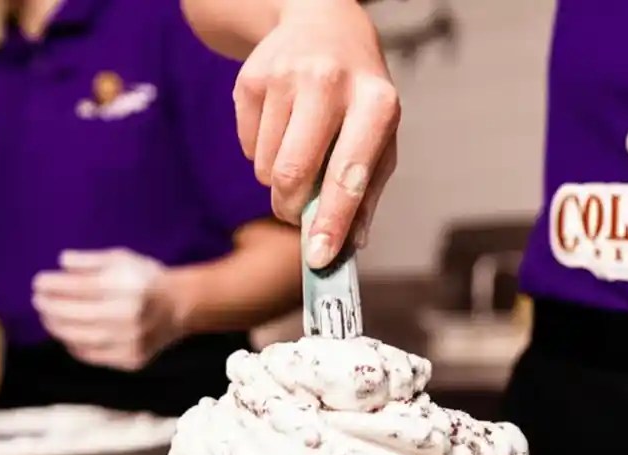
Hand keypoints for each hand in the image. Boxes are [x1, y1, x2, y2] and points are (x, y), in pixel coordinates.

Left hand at [32, 249, 183, 371]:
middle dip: (50, 307)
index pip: (79, 288)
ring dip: (56, 327)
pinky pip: (92, 355)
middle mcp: (128, 316)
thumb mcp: (122, 258)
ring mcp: (130, 341)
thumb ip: (91, 260)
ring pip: (80, 338)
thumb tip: (62, 262)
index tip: (38, 282)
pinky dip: (74, 345)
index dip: (54, 285)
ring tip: (47, 317)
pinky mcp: (131, 359)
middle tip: (38, 300)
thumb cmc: (146, 278)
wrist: (181, 307)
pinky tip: (66, 335)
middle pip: (76, 315)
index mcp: (126, 287)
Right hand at [236, 0, 398, 267]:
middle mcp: (330, 83)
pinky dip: (262, 154)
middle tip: (297, 212)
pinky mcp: (251, 79)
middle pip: (293, 176)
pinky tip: (281, 127)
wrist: (320, 24)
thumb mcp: (380, 135)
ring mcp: (286, 77)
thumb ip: (367, 192)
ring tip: (299, 149)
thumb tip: (350, 245)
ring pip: (266, 169)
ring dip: (278, 180)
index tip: (318, 258)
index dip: (332, 222)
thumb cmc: (358, 96)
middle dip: (291, 209)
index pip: (349, 174)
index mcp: (377, 102)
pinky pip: (247, 148)